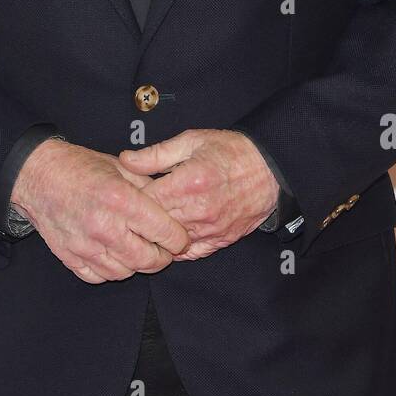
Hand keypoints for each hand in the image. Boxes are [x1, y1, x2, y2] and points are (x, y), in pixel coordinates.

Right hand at [11, 137, 190, 283]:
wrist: (38, 175)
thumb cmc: (81, 167)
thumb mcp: (121, 167)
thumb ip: (149, 187)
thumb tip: (173, 206)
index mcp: (121, 199)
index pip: (164, 232)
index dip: (178, 238)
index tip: (179, 237)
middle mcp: (104, 226)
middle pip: (148, 260)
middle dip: (162, 257)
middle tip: (162, 248)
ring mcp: (85, 245)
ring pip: (125, 273)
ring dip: (136, 264)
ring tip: (136, 249)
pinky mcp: (70, 257)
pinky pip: (99, 277)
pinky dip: (110, 270)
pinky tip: (113, 255)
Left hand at [117, 129, 279, 260]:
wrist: (270, 169)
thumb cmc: (230, 150)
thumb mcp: (191, 141)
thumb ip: (156, 154)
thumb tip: (125, 160)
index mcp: (187, 184)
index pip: (144, 201)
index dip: (131, 198)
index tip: (125, 193)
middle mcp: (198, 211)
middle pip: (155, 225)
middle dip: (141, 218)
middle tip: (133, 210)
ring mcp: (210, 230)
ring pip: (170, 242)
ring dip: (159, 234)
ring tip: (151, 222)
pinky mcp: (221, 241)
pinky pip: (190, 253)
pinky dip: (178, 247)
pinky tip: (171, 234)